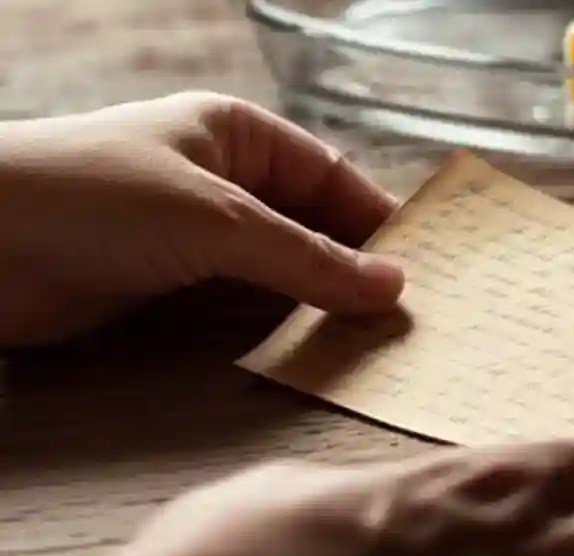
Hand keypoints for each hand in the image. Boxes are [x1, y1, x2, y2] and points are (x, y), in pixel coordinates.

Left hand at [0, 91, 404, 345]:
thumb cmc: (94, 196)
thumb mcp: (219, 220)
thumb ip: (308, 259)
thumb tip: (393, 288)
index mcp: (238, 135)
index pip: (332, 177)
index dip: (379, 221)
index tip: (426, 271)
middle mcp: (223, 180)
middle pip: (313, 226)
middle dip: (357, 267)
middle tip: (411, 316)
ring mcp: (196, 234)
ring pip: (281, 269)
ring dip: (322, 302)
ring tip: (379, 340)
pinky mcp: (170, 286)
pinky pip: (244, 305)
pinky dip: (281, 326)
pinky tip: (317, 349)